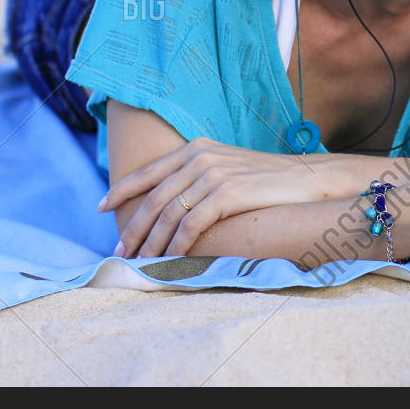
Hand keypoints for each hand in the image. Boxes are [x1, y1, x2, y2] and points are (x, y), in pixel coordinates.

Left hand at [102, 137, 330, 257]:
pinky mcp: (228, 193)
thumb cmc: (268, 178)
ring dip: (151, 242)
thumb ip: (198, 174)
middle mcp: (201, 156)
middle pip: (153, 197)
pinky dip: (176, 245)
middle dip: (133, 227)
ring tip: (141, 261)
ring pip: (168, 214)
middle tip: (120, 250)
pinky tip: (170, 259)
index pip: (149, 171)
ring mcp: (214, 173)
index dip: (121, 190)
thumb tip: (170, 200)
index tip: (102, 209)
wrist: (308, 178)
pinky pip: (191, 225)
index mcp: (197, 147)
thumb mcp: (228, 166)